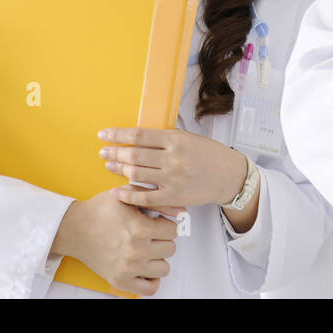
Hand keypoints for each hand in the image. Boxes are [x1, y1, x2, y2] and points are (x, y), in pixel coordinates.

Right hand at [54, 189, 179, 296]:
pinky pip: (150, 289)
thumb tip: (182, 211)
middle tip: (149, 235)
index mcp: (140, 228)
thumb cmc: (100, 210)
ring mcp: (129, 268)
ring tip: (146, 250)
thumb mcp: (128, 196)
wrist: (74, 228)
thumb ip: (156, 200)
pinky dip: (151, 280)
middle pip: (171, 248)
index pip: (173, 230)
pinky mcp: (120, 281)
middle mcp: (136, 250)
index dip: (165, 224)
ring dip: (158, 259)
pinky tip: (144, 267)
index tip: (155, 223)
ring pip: (164, 268)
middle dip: (162, 240)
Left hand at [98, 127, 247, 209]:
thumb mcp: (188, 138)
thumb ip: (164, 138)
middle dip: (114, 153)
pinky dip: (128, 195)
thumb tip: (137, 137)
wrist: (229, 176)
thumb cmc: (209, 154)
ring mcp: (172, 179)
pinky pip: (144, 197)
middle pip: (133, 155)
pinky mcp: (173, 197)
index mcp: (175, 140)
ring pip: (136, 175)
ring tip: (109, 166)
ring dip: (118, 170)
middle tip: (103, 152)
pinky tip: (117, 191)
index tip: (104, 135)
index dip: (117, 135)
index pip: (138, 135)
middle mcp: (172, 158)